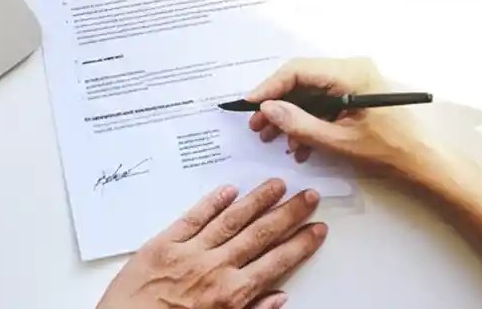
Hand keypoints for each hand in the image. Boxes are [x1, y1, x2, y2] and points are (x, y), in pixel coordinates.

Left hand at [97, 179, 325, 308]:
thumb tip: (279, 297)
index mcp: (231, 295)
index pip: (276, 262)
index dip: (300, 244)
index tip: (318, 228)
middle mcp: (215, 269)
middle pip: (260, 235)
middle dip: (288, 214)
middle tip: (308, 196)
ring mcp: (189, 253)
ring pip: (231, 220)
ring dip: (257, 201)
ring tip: (277, 185)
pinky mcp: (163, 244)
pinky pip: (192, 218)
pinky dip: (212, 202)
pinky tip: (229, 190)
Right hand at [246, 58, 435, 183]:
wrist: (425, 163)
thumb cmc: (388, 151)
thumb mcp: (338, 142)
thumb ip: (299, 124)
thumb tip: (267, 108)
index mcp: (351, 73)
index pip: (298, 70)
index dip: (269, 87)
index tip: (249, 105)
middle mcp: (352, 69)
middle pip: (302, 79)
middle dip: (277, 104)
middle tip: (257, 126)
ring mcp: (355, 80)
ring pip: (310, 92)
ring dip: (291, 116)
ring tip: (274, 139)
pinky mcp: (356, 93)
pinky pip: (323, 101)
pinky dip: (308, 120)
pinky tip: (299, 144)